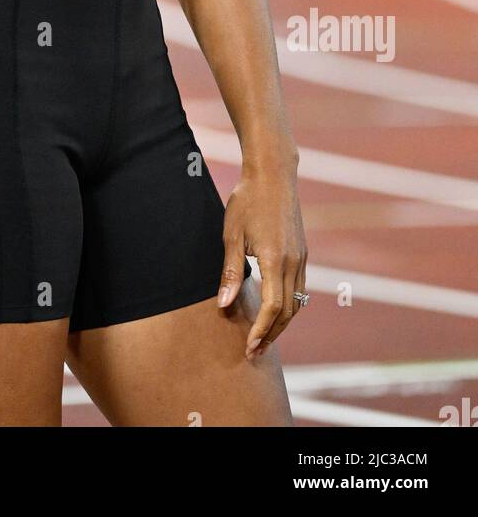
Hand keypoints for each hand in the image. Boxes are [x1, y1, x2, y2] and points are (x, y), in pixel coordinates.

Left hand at [217, 159, 306, 360]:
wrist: (273, 174)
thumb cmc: (248, 201)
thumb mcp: (232, 235)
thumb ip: (231, 272)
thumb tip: (224, 305)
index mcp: (274, 258)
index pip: (273, 307)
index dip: (261, 330)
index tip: (249, 347)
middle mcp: (293, 261)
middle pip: (288, 311)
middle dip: (272, 334)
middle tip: (255, 351)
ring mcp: (301, 257)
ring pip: (297, 302)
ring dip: (282, 323)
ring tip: (264, 337)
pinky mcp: (302, 253)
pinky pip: (299, 288)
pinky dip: (289, 306)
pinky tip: (275, 311)